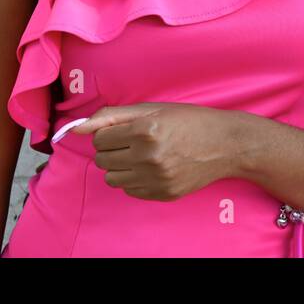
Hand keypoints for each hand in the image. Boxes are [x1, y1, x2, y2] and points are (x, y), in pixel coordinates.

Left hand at [69, 103, 247, 201]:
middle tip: (132, 142)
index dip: (109, 133)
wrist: (226, 144)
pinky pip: (129, 190)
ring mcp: (156, 178)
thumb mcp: (153, 110)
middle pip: (102, 159)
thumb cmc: (190, 121)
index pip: (100, 138)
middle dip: (112, 149)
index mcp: (146, 130)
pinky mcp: (162, 194)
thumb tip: (77, 128)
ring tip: (140, 156)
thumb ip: (113, 116)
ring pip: (112, 178)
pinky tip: (152, 168)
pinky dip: (134, 179)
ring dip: (120, 166)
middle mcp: (149, 156)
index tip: (124, 131)